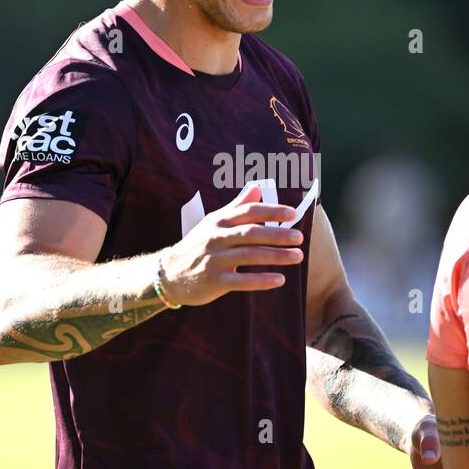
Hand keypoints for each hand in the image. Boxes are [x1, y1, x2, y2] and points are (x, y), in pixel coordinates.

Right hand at [158, 184, 302, 305]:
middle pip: (251, 233)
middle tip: (299, 237)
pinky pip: (241, 281)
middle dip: (278, 234)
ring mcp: (214, 259)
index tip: (292, 214)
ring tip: (297, 256)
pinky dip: (261, 280)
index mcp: (218, 221)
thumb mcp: (213, 223)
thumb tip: (257, 187)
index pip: (248, 211)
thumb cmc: (197, 245)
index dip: (272, 211)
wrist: (168, 273)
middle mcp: (216, 238)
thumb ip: (236, 207)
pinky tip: (280, 279)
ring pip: (249, 255)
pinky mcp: (214, 280)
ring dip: (276, 256)